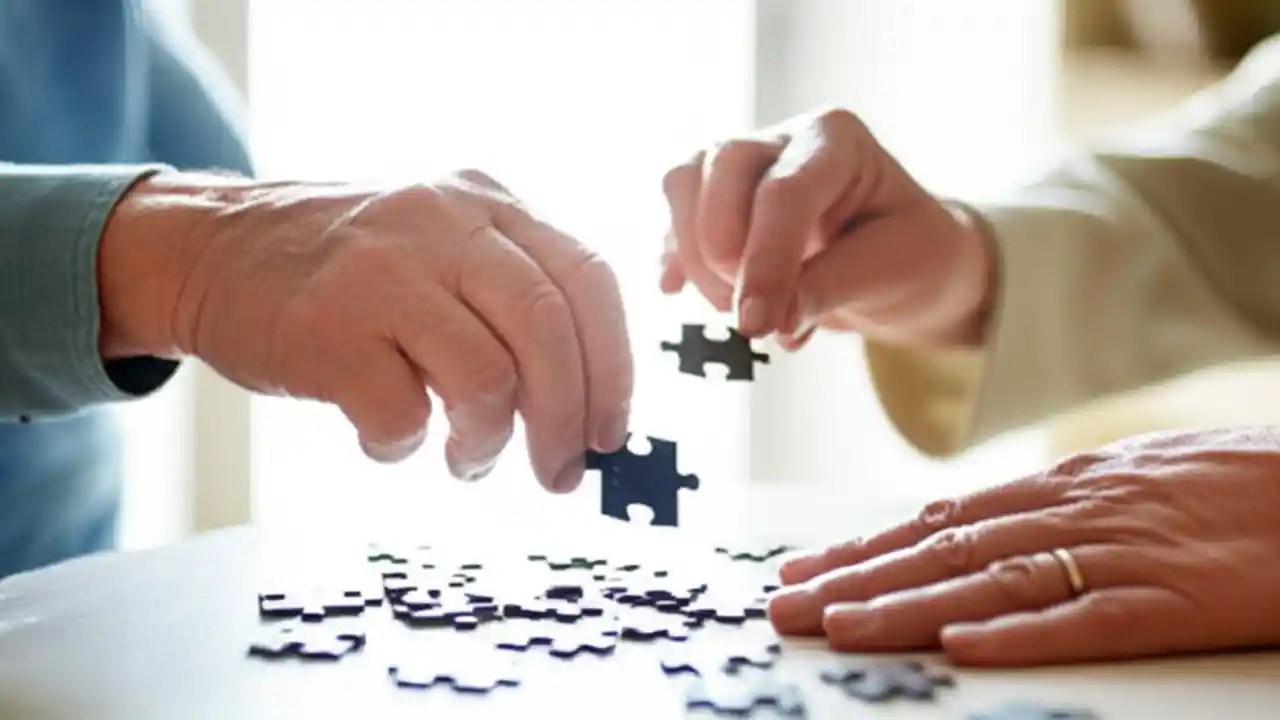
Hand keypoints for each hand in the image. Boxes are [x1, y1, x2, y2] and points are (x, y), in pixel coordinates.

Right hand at [99, 170, 631, 491]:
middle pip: (550, 330)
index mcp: (486, 202)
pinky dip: (405, 445)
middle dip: (567, 420)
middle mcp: (442, 223)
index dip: (615, 368)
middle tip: (560, 474)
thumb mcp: (442, 245)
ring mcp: (381, 270)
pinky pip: (402, 413)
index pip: (589, 280)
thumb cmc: (348, 270)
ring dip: (488, 442)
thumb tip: (586, 409)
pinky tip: (388, 436)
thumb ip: (511, 299)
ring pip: (488, 377)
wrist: (210, 248)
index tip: (611, 432)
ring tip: (468, 459)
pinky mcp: (325, 327)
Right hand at [660, 108, 996, 348]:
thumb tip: (765, 319)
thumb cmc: (909, 255)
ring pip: (684, 184)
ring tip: (737, 309)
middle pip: (719, 166)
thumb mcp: (890, 271)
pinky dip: (676, 262)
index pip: (784, 192)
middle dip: (721, 250)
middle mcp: (782, 139)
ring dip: (696, 258)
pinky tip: (678, 293)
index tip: (753, 324)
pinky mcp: (715, 202)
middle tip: (752, 314)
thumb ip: (827, 288)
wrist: (905, 264)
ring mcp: (743, 167)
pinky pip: (676, 220)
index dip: (763, 261)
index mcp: (836, 139)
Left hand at [767, 427, 1279, 665]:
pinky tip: (967, 645)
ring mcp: (1121, 556)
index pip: (938, 522)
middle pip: (945, 550)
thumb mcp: (1124, 477)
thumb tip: (970, 521)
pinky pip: (1090, 619)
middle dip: (858, 581)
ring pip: (993, 581)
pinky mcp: (1175, 601)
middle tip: (786, 607)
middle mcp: (1073, 515)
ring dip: (909, 606)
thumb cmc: (1230, 484)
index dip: (866, 550)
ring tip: (840, 627)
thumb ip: (1049, 504)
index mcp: (1059, 488)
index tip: (805, 573)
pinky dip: (1024, 633)